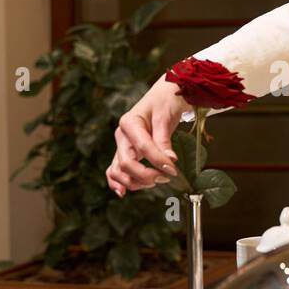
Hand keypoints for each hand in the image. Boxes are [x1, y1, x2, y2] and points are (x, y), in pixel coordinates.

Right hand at [105, 77, 190, 195]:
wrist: (163, 96)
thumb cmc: (165, 102)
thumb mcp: (166, 117)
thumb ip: (164, 140)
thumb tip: (169, 161)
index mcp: (129, 122)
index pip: (142, 147)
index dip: (158, 161)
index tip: (173, 170)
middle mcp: (122, 135)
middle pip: (126, 163)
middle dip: (145, 175)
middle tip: (166, 178)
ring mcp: (122, 145)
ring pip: (118, 170)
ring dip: (134, 182)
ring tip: (154, 182)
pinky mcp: (125, 153)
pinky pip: (115, 170)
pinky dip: (118, 182)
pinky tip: (123, 192)